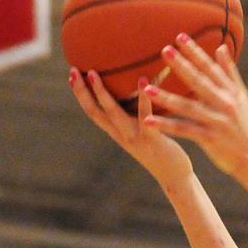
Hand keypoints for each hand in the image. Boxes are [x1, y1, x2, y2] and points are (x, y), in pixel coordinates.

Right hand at [69, 67, 192, 191]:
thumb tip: (134, 85)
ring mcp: (135, 138)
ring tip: (94, 73)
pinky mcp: (152, 139)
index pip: (93, 112)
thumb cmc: (162, 149)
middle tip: (73, 70)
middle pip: (96, 112)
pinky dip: (143, 98)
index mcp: (117, 132)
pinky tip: (143, 80)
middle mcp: (122, 135)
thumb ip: (134, 114)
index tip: (72, 74)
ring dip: (101, 93)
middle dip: (82, 91)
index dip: (80, 94)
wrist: (175, 177)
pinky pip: (145, 117)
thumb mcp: (142, 131)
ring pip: (113, 113)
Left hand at [142, 38, 247, 176]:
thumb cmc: (245, 128)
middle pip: (199, 83)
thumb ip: (229, 73)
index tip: (180, 37)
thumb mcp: (241, 98)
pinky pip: (184, 131)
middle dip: (182, 66)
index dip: (195, 52)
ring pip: (188, 107)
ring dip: (167, 98)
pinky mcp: (210, 139)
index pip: (210, 68)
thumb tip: (221, 48)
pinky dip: (166, 126)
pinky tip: (148, 121)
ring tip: (148, 88)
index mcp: (230, 92)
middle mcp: (224, 104)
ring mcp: (216, 122)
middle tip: (165, 50)